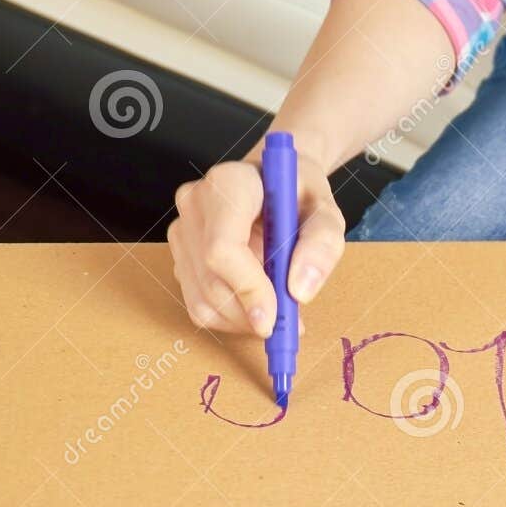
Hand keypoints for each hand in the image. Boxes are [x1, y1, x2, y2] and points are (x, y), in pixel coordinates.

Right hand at [167, 144, 345, 335]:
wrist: (274, 184)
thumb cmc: (299, 194)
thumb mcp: (326, 212)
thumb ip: (321, 245)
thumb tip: (299, 291)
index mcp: (229, 184)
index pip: (222, 248)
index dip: (246, 289)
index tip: (274, 318)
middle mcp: (195, 204)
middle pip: (212, 280)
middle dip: (252, 312)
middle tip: (291, 323)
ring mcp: (182, 231)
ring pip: (203, 300)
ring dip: (243, 320)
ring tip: (278, 309)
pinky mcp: (179, 255)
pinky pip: (199, 304)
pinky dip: (231, 318)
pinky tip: (256, 305)